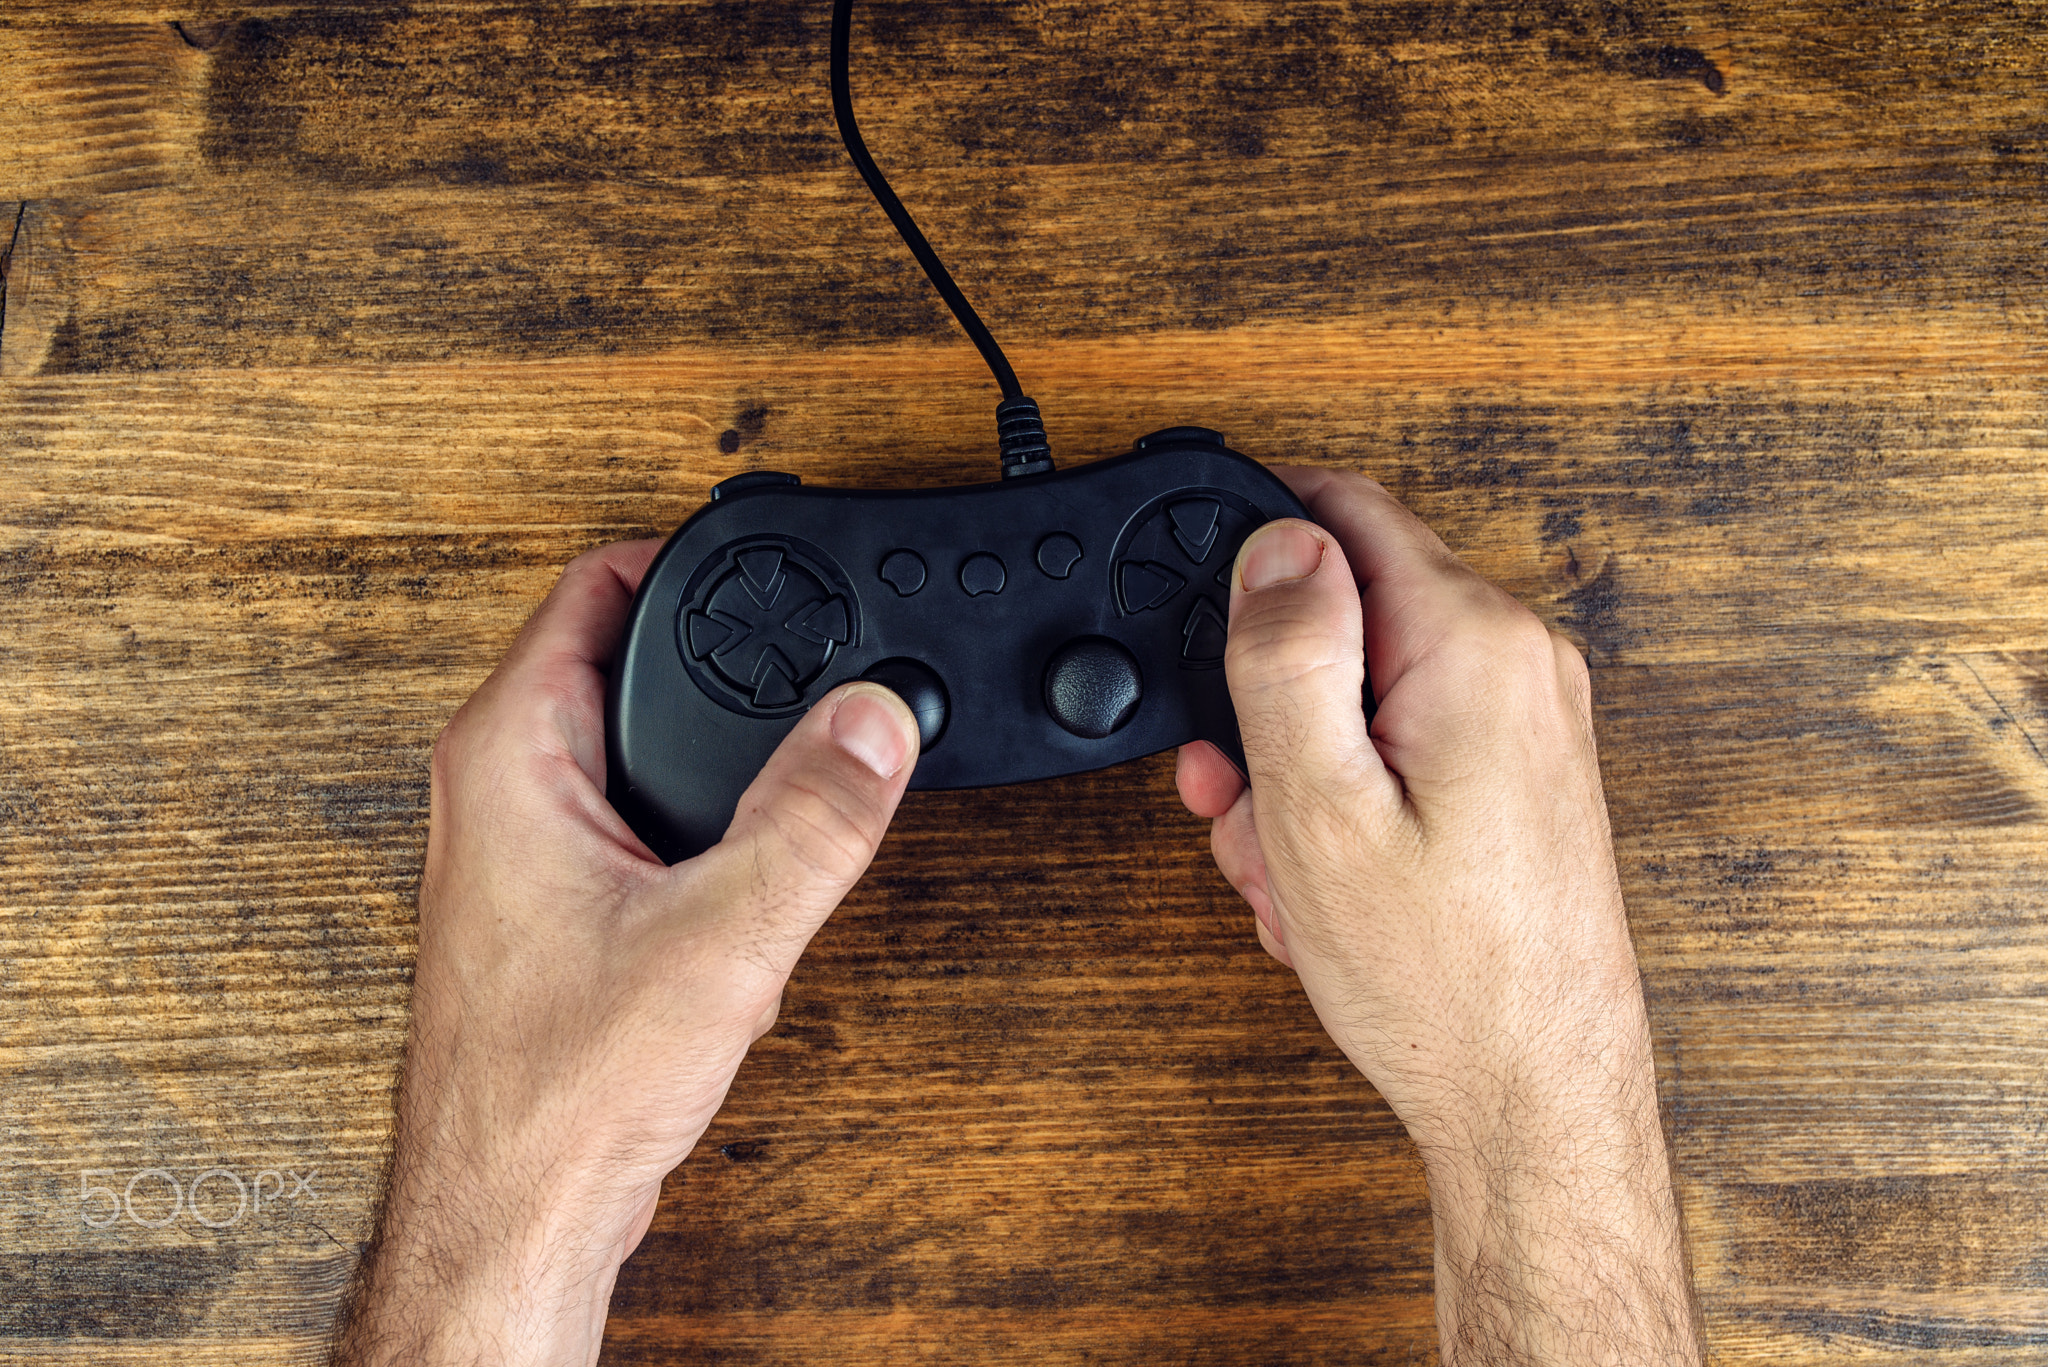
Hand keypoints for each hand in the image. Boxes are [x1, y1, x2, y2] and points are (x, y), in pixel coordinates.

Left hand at [332, 541, 921, 1366]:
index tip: (771, 553)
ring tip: (795, 743)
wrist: (516, 1213)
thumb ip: (811, 821)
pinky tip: (751, 871)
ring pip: (632, 737)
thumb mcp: (720, 937)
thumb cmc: (559, 1092)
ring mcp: (523, 846)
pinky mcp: (556, 902)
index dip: (688, 554)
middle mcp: (499, 787)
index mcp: (510, 755)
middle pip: (619, 651)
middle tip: (804, 636)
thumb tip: (877, 724)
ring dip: (714, 741)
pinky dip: (702, 818)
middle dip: (717, 647)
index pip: (595, 586)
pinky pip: (639, 812)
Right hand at [1178, 469, 1700, 1364]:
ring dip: (1300, 764)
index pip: (1342, 510)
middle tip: (1240, 799)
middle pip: (1348, 609)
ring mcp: (1528, 717)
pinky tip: (1332, 882)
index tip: (1201, 626)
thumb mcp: (1316, 806)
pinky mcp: (1521, 771)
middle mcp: (1519, 660)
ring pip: (1365, 687)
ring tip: (1290, 867)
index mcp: (1473, 642)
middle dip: (1268, 697)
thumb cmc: (1439, 976)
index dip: (1251, 554)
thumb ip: (1287, 656)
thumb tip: (1275, 541)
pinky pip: (1403, 741)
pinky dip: (1350, 796)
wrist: (1534, 1096)